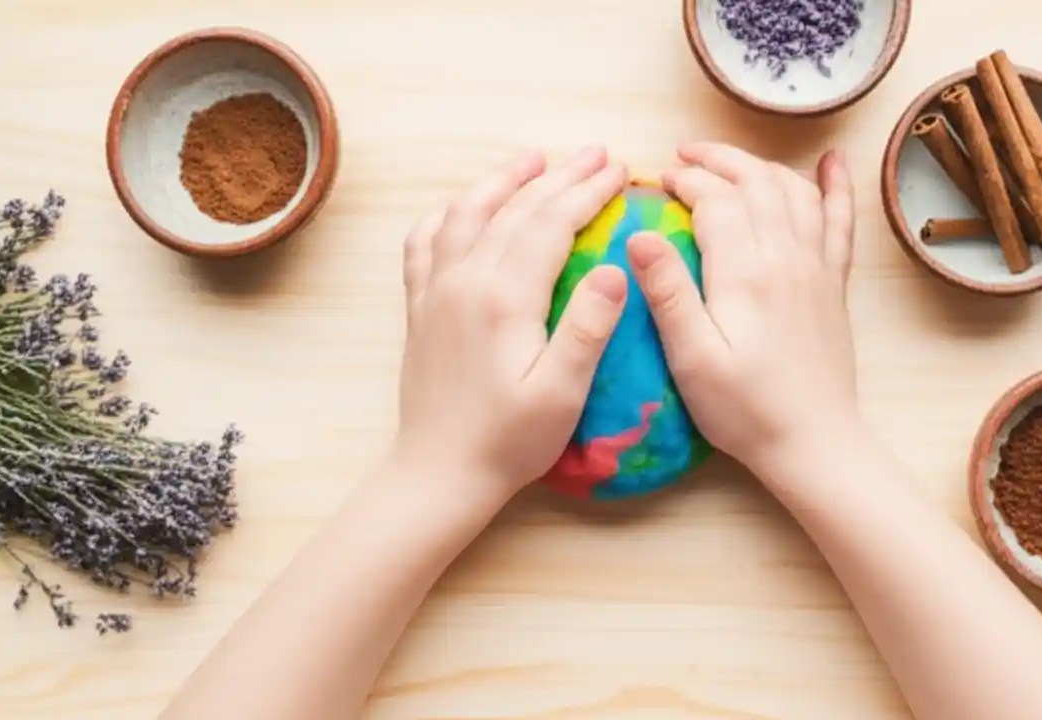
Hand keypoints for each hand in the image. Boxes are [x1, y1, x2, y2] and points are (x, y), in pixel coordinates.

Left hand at [395, 147, 628, 503]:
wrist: (438, 473)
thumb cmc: (509, 441)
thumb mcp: (562, 393)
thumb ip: (588, 328)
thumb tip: (615, 268)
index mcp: (505, 298)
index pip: (551, 223)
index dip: (588, 191)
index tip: (621, 171)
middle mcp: (464, 281)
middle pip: (515, 209)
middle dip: (560, 176)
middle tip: (598, 154)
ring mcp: (435, 291)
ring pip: (467, 213)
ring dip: (503, 180)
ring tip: (534, 159)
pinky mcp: (419, 308)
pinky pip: (426, 242)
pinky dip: (449, 214)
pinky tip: (463, 208)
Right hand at [629, 143, 856, 478]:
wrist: (813, 441)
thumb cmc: (744, 408)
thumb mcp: (692, 357)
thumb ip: (668, 292)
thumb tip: (639, 234)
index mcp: (745, 271)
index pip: (716, 199)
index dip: (686, 181)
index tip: (659, 181)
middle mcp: (785, 256)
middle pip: (755, 182)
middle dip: (718, 160)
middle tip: (684, 157)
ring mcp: (815, 266)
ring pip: (793, 191)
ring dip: (760, 166)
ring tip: (729, 161)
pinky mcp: (833, 283)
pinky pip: (840, 220)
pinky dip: (835, 185)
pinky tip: (832, 162)